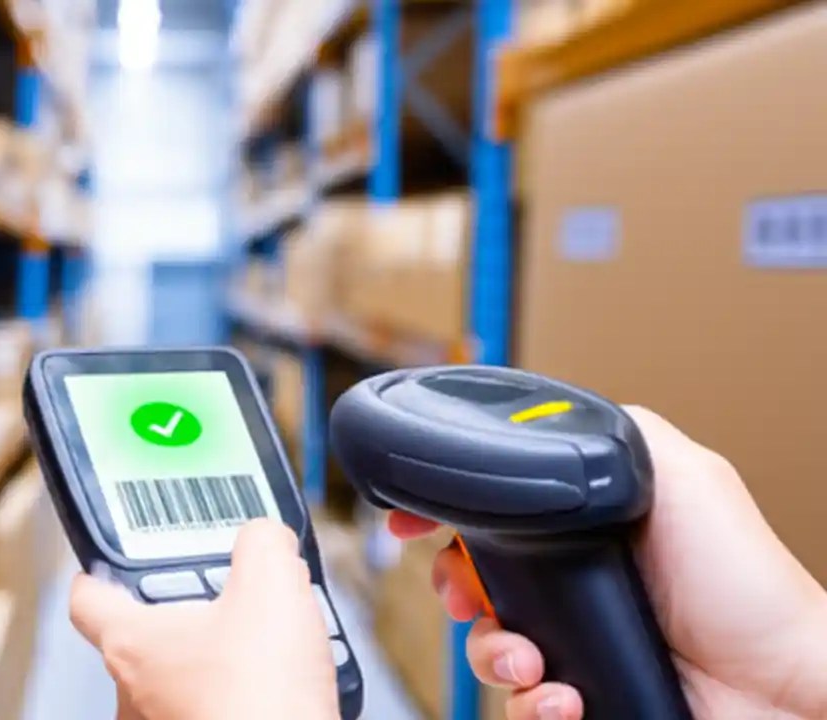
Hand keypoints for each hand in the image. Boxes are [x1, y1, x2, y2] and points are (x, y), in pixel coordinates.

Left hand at [70, 518, 339, 719]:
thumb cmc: (261, 692)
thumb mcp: (272, 583)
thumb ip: (260, 542)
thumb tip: (264, 539)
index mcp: (131, 643)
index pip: (87, 599)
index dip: (99, 574)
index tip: (115, 565)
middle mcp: (133, 695)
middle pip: (141, 640)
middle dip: (184, 617)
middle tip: (225, 599)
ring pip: (175, 683)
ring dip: (211, 664)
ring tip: (262, 650)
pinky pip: (205, 714)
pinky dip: (232, 701)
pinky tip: (272, 692)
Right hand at [391, 406, 826, 719]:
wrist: (775, 690)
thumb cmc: (748, 587)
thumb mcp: (682, 476)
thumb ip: (618, 437)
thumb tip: (549, 418)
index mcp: (583, 523)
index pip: (490, 508)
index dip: (442, 512)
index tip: (410, 519)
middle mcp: (570, 580)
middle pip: (469, 577)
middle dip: (455, 588)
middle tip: (467, 594)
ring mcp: (571, 640)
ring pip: (484, 645)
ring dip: (495, 654)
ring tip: (532, 660)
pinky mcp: (575, 695)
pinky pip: (516, 703)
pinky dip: (530, 705)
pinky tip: (564, 696)